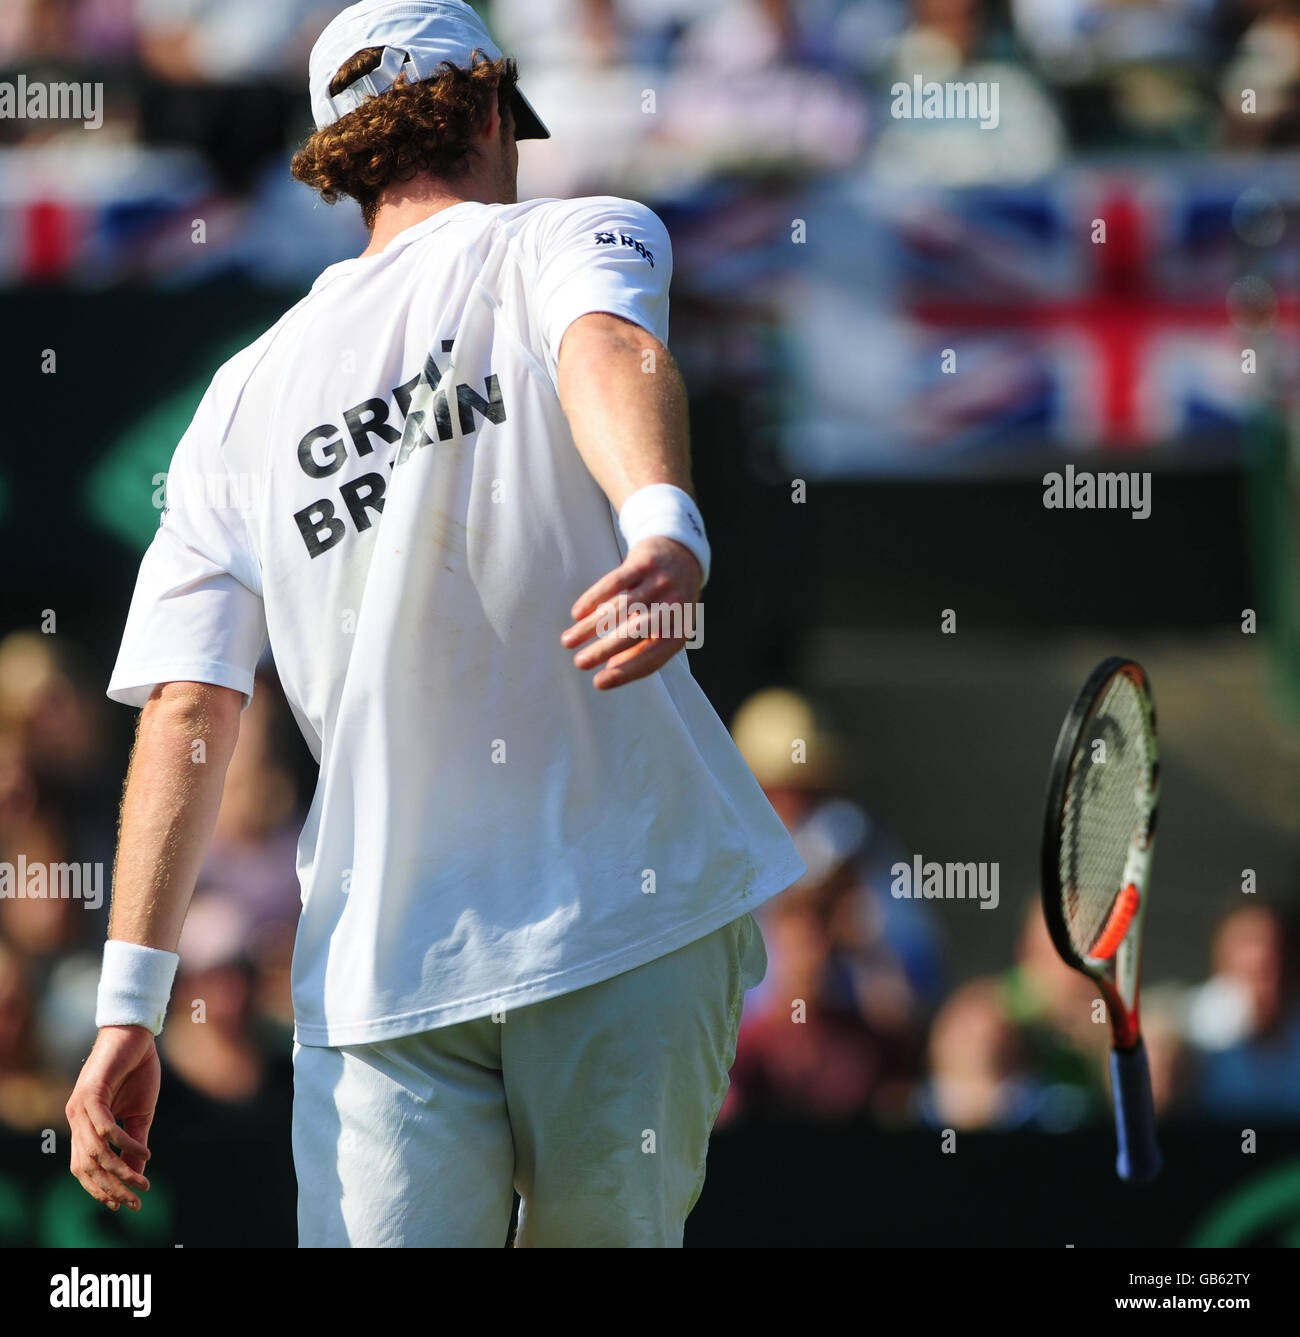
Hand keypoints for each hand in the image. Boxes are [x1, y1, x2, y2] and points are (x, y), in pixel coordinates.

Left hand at [67, 1025, 158, 1211]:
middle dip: (110, 1188)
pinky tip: (142, 1149)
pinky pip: (104, 1128)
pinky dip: (123, 1143)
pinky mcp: (91, 1093)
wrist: (135, 1035)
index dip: (99, 1188)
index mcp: (83, 1125)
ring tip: (141, 1180)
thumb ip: (136, 1141)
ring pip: (94, 1152)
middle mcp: (76, 1119)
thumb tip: (138, 1171)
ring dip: (119, 1171)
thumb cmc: (137, 1070)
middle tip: (134, 1201)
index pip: (83, 1167)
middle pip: (86, 1166)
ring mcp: (80, 1107)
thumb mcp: (140, 1113)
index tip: (121, 1204)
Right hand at [562, 536, 702, 689]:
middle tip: (579, 663)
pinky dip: (593, 598)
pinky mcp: (645, 562)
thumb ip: (643, 649)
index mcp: (681, 629)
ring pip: (619, 608)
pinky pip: (614, 582)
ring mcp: (661, 582)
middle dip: (605, 650)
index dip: (626, 672)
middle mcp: (674, 606)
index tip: (598, 683)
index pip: (654, 657)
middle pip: (636, 632)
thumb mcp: (665, 628)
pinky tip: (577, 613)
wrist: (683, 553)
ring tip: (568, 641)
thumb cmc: (668, 601)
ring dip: (590, 627)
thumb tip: (612, 673)